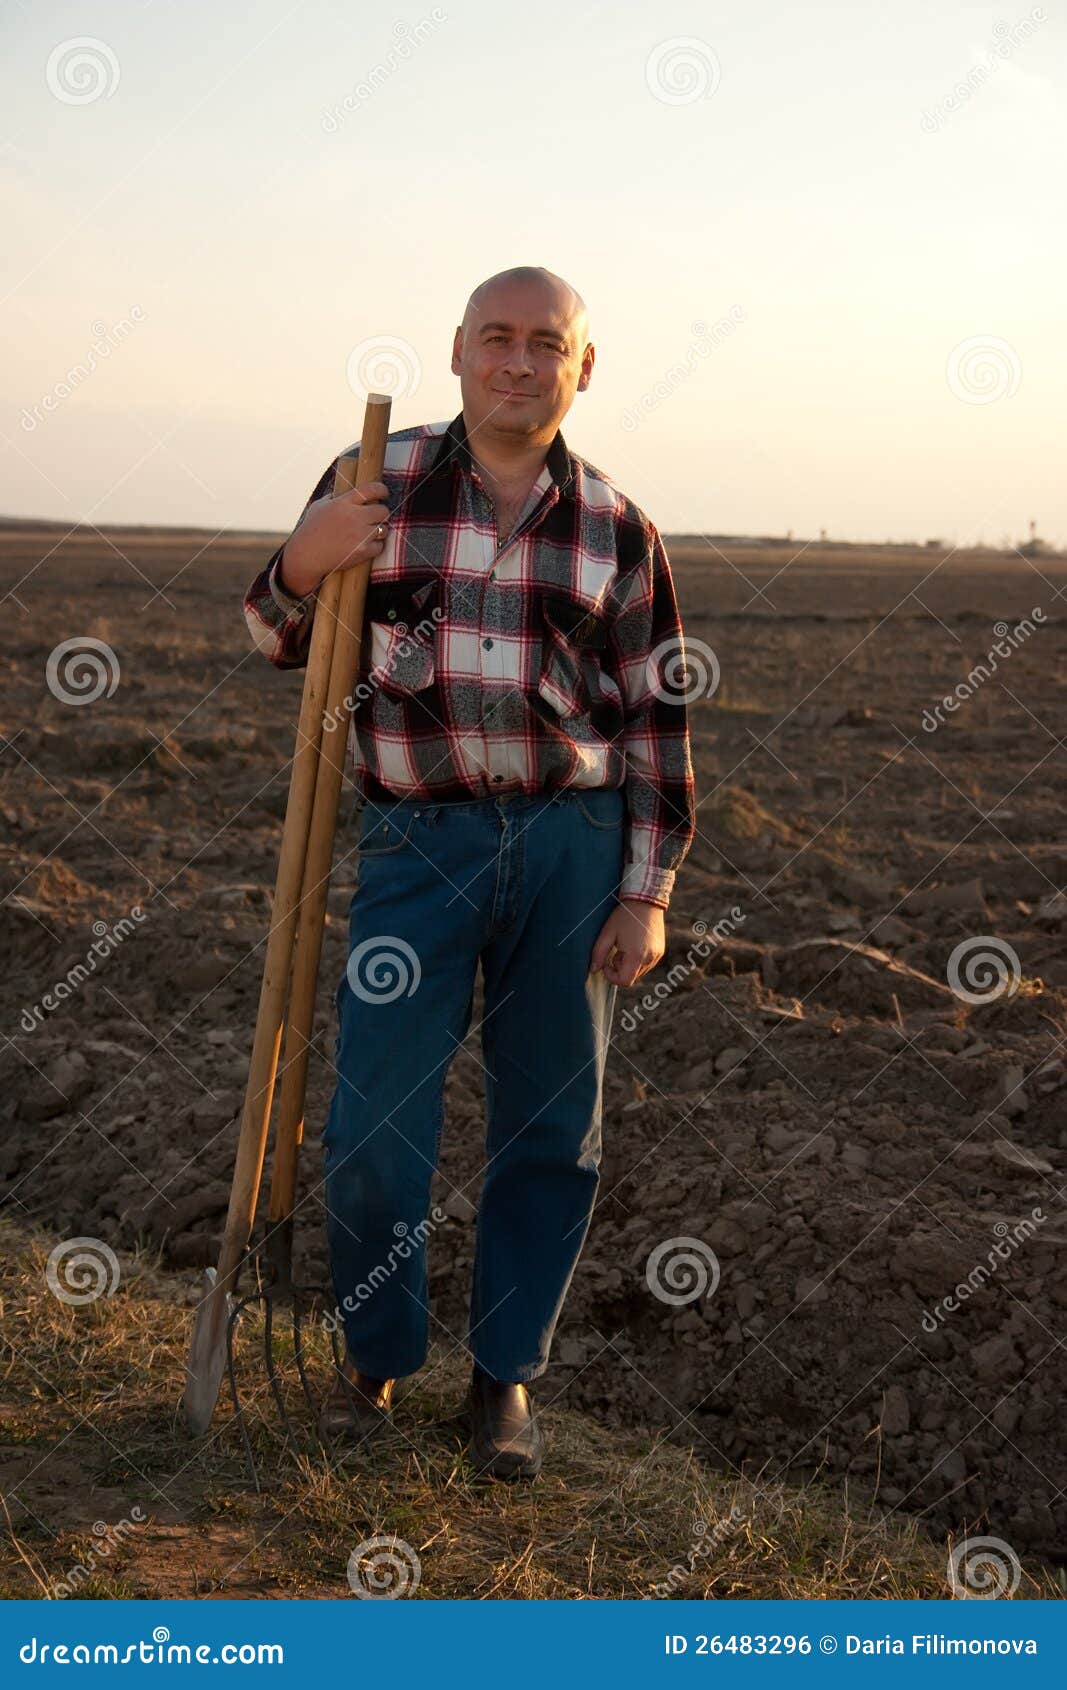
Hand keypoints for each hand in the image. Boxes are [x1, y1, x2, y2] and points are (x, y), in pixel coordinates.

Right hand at [279, 480, 390, 596]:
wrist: (306, 555)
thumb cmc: (310, 529)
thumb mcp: (319, 506)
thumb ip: (334, 498)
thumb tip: (344, 492)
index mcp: (344, 503)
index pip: (371, 490)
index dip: (381, 490)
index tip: (384, 493)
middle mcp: (355, 517)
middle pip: (383, 511)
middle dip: (381, 514)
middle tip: (375, 518)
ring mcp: (360, 535)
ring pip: (384, 529)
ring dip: (379, 531)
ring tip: (368, 533)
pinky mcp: (363, 551)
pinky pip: (380, 546)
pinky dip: (375, 546)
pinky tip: (365, 545)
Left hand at [591, 899, 665, 986]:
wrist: (645, 900)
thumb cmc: (624, 916)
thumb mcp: (607, 933)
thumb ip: (598, 953)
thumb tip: (593, 970)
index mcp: (636, 955)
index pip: (625, 981)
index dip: (612, 976)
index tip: (606, 963)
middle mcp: (650, 958)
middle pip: (632, 977)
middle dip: (620, 968)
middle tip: (616, 950)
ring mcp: (657, 955)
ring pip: (639, 971)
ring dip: (629, 964)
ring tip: (626, 945)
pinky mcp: (660, 950)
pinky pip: (647, 963)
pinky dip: (638, 959)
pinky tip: (634, 943)